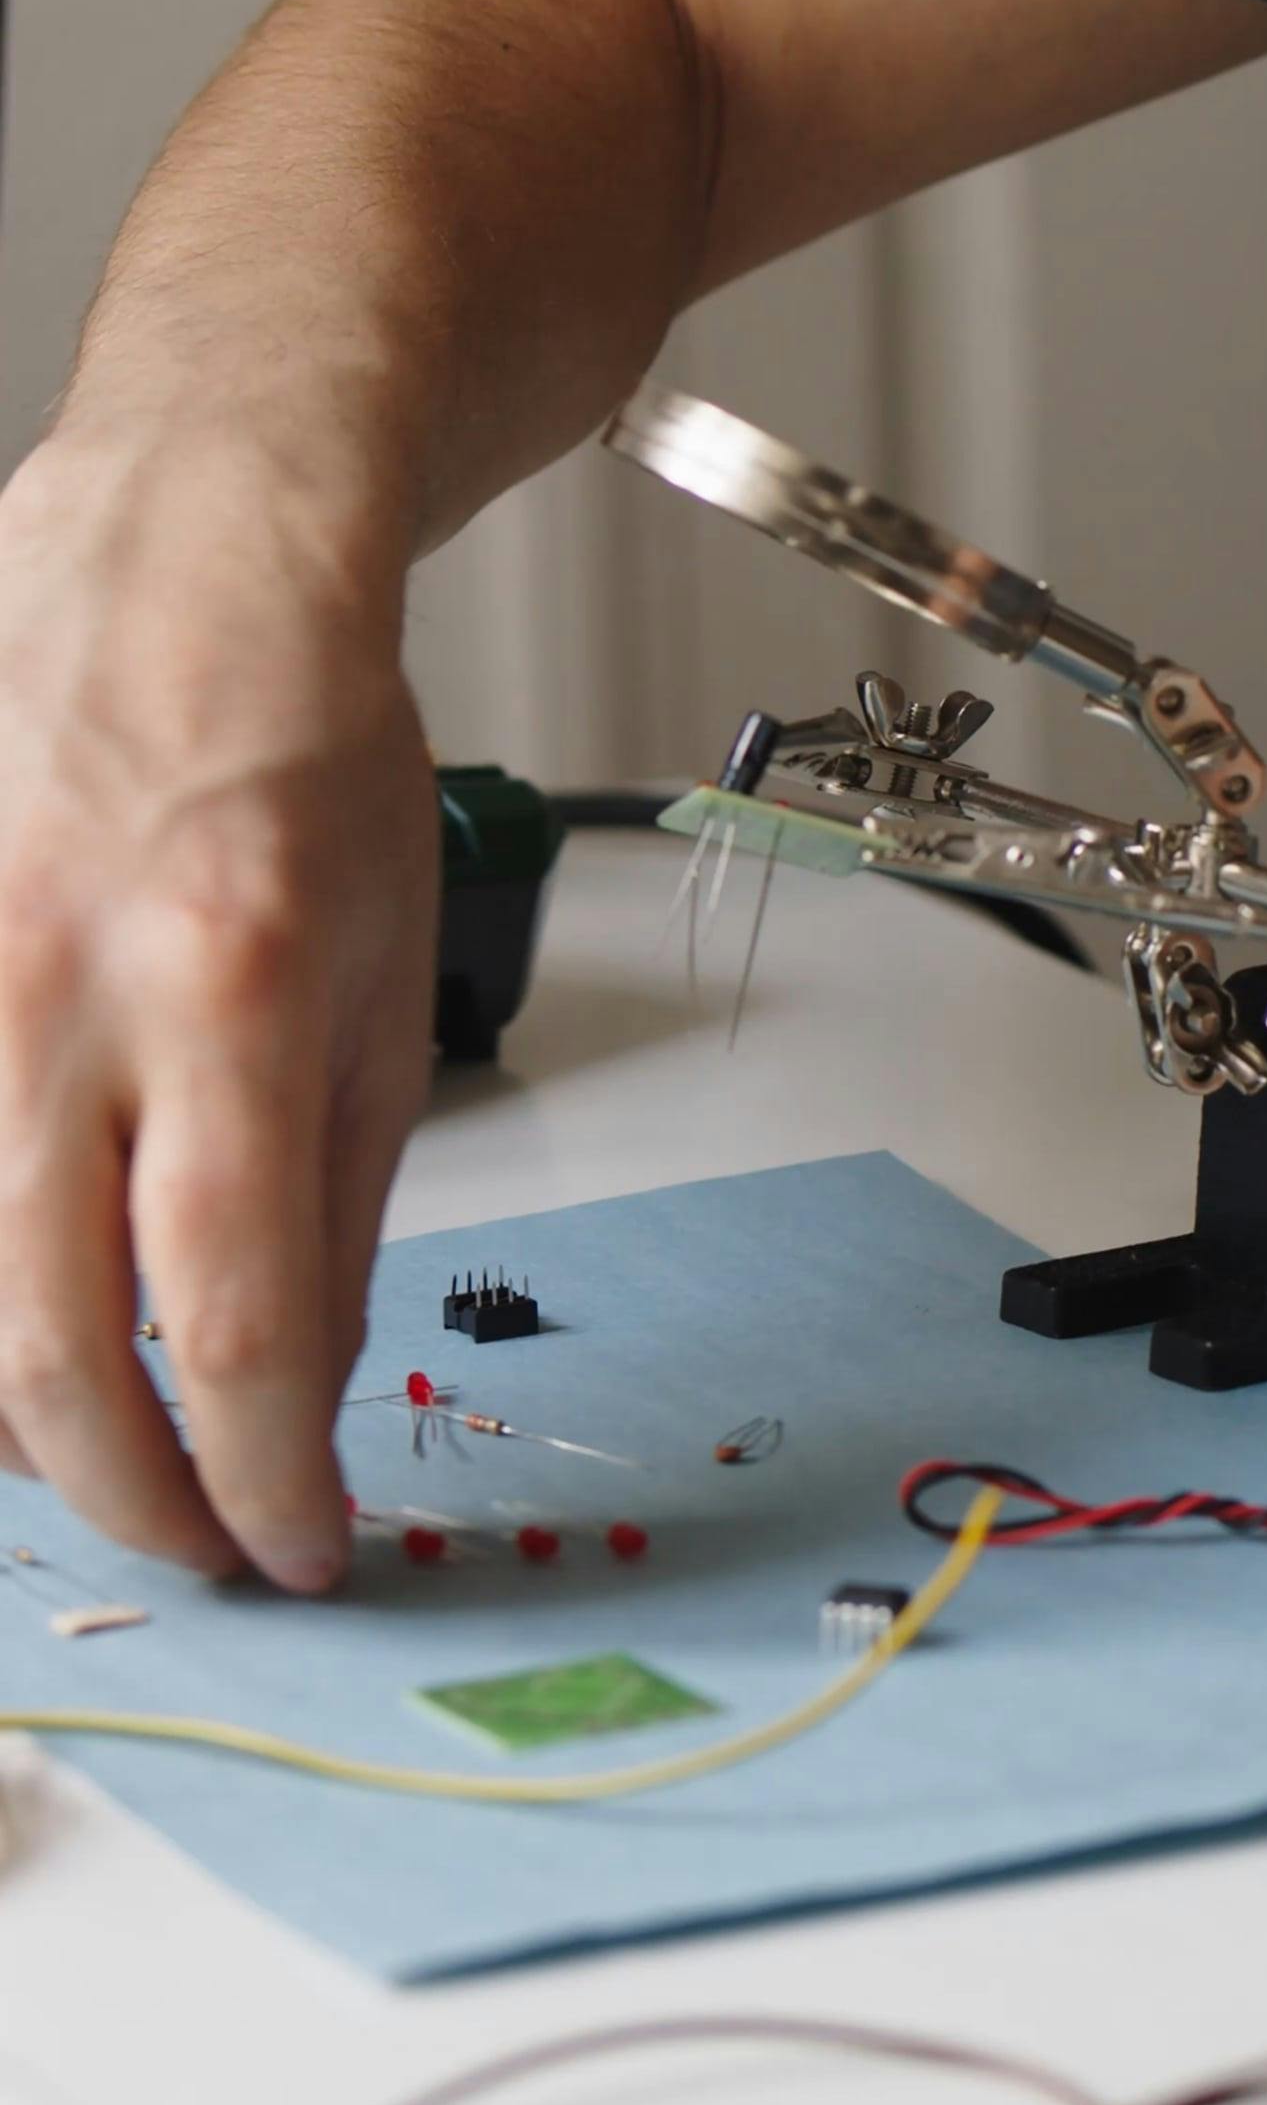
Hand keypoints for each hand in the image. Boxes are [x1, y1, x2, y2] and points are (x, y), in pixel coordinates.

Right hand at [0, 425, 438, 1586]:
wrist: (171, 561)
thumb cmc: (296, 744)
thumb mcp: (391, 970)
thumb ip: (341, 1194)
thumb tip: (302, 1386)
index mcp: (235, 984)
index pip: (234, 1315)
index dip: (264, 1473)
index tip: (305, 1542)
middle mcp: (59, 993)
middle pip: (51, 1348)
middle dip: (136, 1499)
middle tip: (203, 1543)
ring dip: (27, 1428)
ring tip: (114, 1459)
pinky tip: (27, 1336)